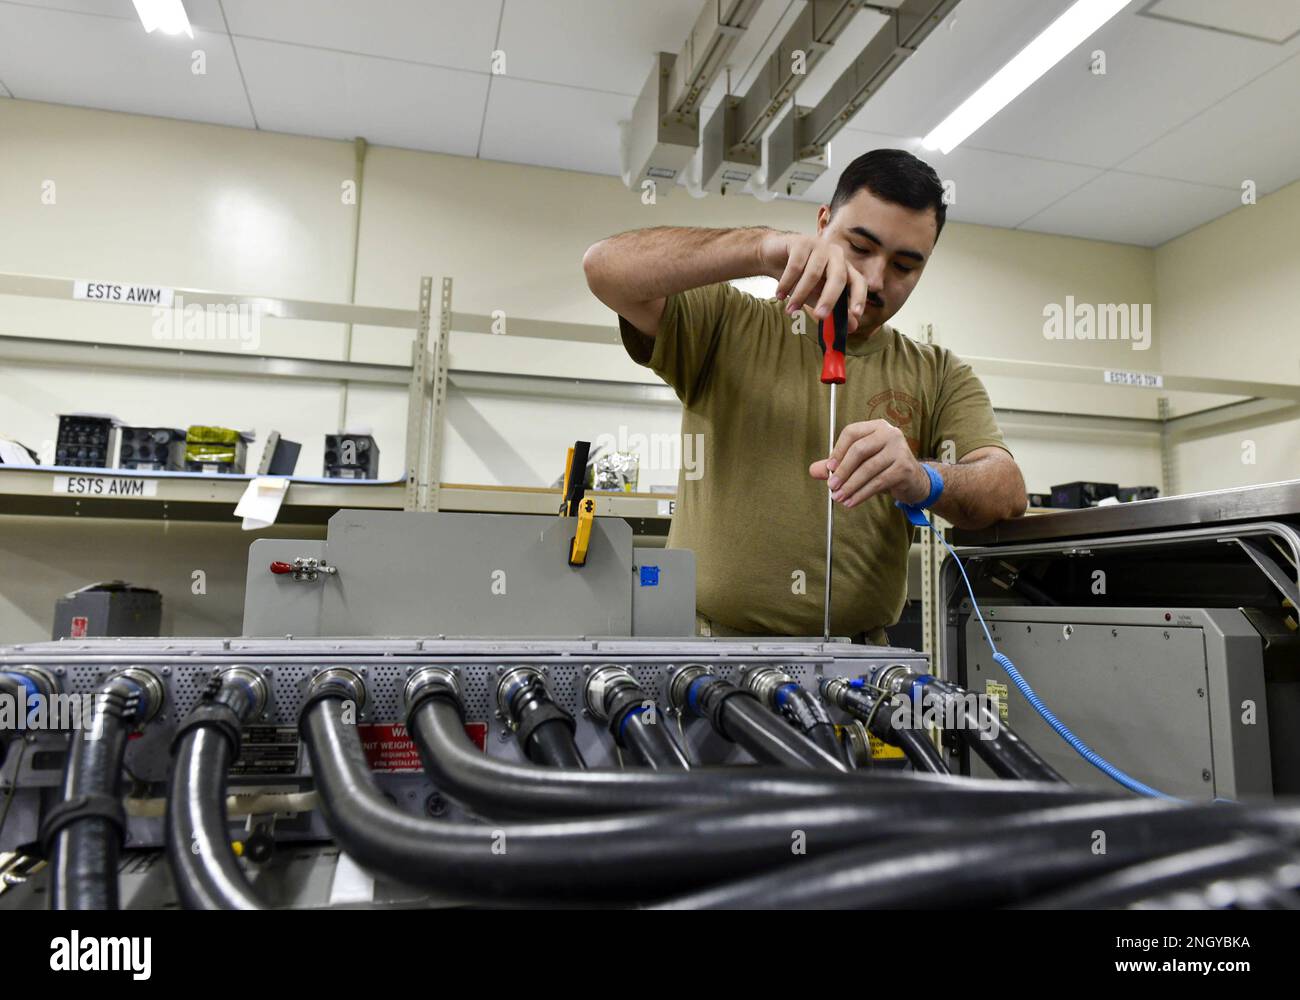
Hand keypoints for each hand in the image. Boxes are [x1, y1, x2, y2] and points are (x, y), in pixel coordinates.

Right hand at [757, 230, 865, 332]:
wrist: (772, 257)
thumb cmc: (798, 278)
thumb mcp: (816, 297)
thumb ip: (833, 310)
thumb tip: (853, 327)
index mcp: (844, 268)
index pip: (858, 281)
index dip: (859, 297)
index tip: (855, 314)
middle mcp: (835, 255)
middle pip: (838, 277)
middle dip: (829, 299)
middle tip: (819, 317)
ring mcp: (819, 246)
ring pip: (813, 274)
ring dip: (800, 295)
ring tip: (790, 311)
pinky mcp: (801, 242)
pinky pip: (795, 266)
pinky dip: (786, 284)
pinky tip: (779, 295)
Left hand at [809, 420, 930, 507]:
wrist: (914, 481)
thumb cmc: (884, 469)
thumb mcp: (860, 464)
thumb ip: (837, 465)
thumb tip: (813, 470)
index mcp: (876, 427)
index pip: (852, 433)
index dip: (838, 450)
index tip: (829, 468)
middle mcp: (890, 434)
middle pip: (859, 450)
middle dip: (842, 470)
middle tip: (831, 486)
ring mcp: (900, 450)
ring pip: (868, 468)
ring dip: (850, 485)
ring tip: (839, 497)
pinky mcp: (904, 468)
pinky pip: (878, 482)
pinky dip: (862, 494)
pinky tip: (852, 501)